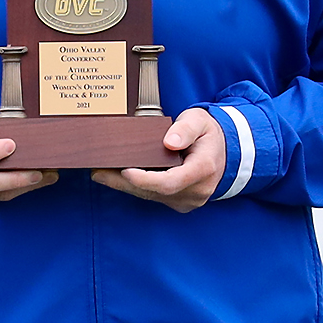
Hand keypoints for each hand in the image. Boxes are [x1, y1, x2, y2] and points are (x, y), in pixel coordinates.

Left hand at [91, 107, 224, 212]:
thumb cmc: (208, 134)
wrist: (224, 152)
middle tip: (98, 171)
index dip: (145, 180)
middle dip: (124, 183)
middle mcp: (196, 190)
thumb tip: (170, 142)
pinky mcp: (180, 202)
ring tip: (100, 173)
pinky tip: (116, 178)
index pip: (170, 182)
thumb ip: (186, 129)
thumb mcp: (200, 121)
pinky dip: (135, 187)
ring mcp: (188, 200)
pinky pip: (154, 197)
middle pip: (154, 191)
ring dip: (125, 186)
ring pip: (151, 196)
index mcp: (203, 169)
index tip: (125, 171)